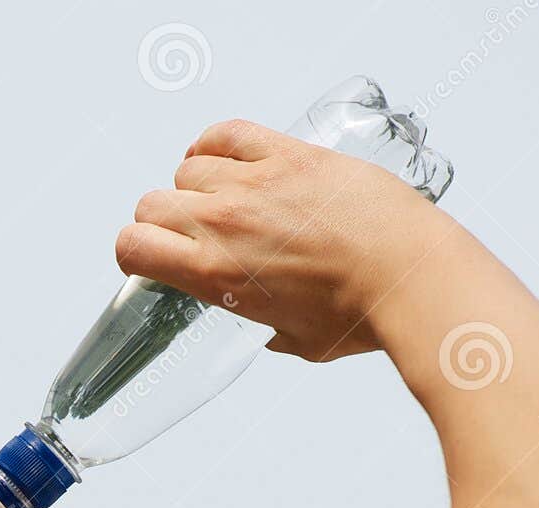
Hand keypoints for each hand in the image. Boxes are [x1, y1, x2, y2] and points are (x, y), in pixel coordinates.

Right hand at [114, 118, 437, 362]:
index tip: (146, 259)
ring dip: (192, 185)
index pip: (134, 247)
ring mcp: (256, 183)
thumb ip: (269, 330)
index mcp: (215, 275)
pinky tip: (221, 156)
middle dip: (159, 222)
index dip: (132, 252)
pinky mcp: (290, 155)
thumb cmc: (359, 313)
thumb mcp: (298, 343)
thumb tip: (272, 327)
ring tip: (216, 200)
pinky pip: (230, 133)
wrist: (406, 274)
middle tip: (181, 235)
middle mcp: (224, 223)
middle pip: (153, 203)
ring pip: (189, 167)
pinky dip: (215, 143)